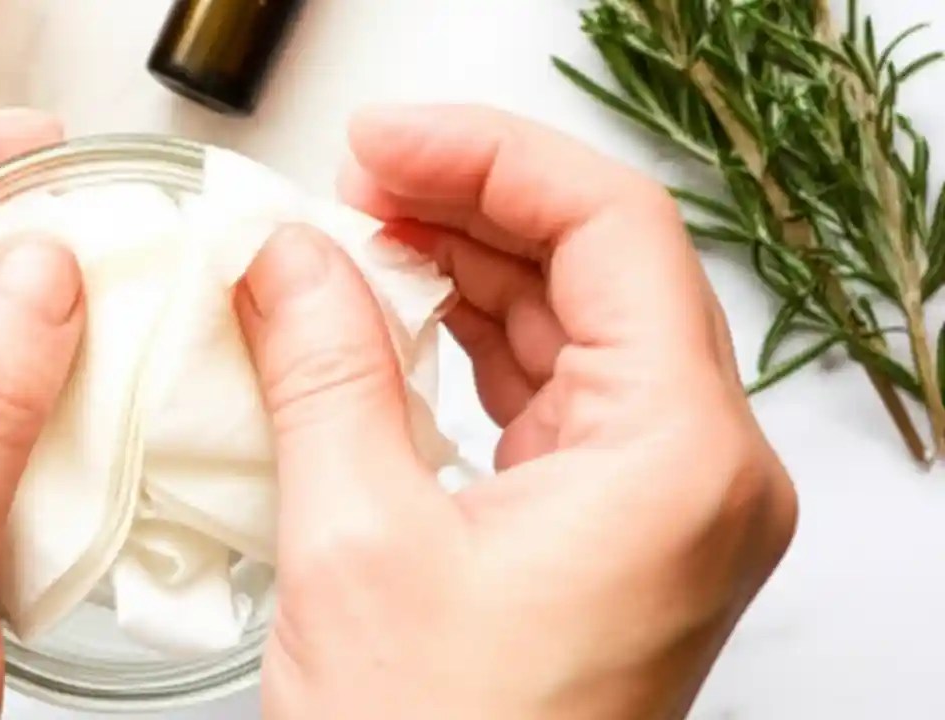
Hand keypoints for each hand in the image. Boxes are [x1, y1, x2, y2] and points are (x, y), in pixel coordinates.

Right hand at [240, 105, 796, 718]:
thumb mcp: (355, 542)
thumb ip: (322, 368)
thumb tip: (289, 257)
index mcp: (678, 462)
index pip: (611, 232)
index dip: (489, 160)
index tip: (385, 142)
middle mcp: (701, 476)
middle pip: (599, 270)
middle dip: (473, 208)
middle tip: (357, 180)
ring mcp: (664, 503)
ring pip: (577, 327)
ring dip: (470, 270)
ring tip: (363, 237)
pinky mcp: (614, 527)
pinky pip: (557, 393)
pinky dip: (477, 343)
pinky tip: (402, 319)